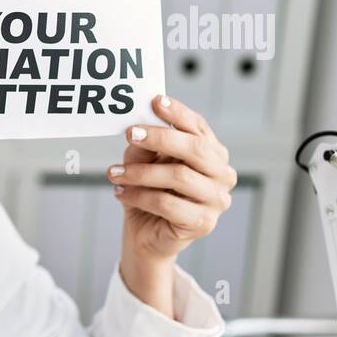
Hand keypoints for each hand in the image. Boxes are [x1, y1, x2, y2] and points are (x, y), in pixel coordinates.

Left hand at [110, 95, 237, 264]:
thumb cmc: (147, 193)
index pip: (199, 127)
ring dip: (140, 172)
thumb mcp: (143, 162)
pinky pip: (167, 203)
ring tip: (114, 173)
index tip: (155, 101)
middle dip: (161, 137)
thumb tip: (138, 129)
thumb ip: (145, 145)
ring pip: (178, 176)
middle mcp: (222, 174)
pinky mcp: (202, 223)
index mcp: (212, 153)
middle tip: (130, 134)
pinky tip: (120, 193)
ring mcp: (216, 200)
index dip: (178, 113)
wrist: (145, 235)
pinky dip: (139, 196)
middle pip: (195, 149)